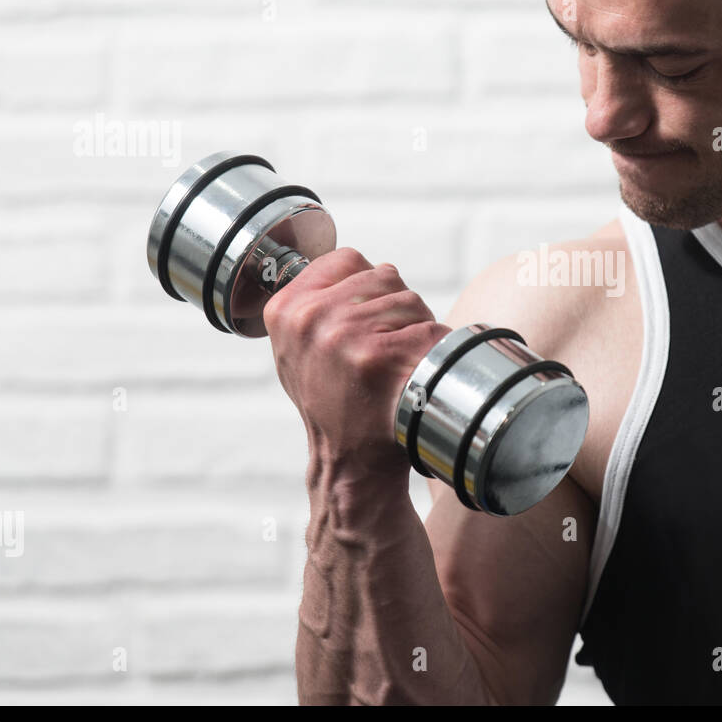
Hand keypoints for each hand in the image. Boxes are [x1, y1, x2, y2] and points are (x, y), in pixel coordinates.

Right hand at [262, 248, 450, 478]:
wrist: (348, 462)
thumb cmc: (333, 401)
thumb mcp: (300, 347)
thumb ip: (318, 300)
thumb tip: (359, 265)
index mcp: (286, 309)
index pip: (347, 259)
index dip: (367, 285)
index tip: (365, 320)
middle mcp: (310, 318)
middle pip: (384, 276)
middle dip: (395, 307)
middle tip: (383, 351)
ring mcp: (344, 335)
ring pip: (412, 300)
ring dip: (416, 328)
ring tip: (396, 365)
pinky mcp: (380, 357)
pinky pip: (431, 330)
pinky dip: (435, 351)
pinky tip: (414, 377)